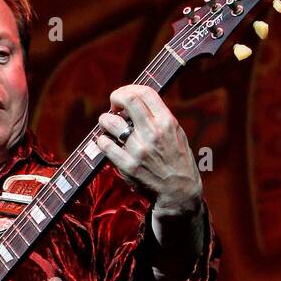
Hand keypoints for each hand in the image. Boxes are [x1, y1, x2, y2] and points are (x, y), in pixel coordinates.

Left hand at [95, 85, 203, 214]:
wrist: (178, 191)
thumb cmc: (176, 160)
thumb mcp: (175, 133)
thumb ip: (158, 117)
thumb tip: (135, 101)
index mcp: (167, 122)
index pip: (145, 92)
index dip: (130, 89)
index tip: (124, 96)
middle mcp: (153, 133)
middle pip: (127, 100)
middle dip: (115, 97)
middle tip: (113, 105)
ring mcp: (139, 150)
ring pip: (110, 121)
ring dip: (105, 120)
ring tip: (107, 125)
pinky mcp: (128, 166)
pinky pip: (105, 145)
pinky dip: (102, 141)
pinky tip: (105, 142)